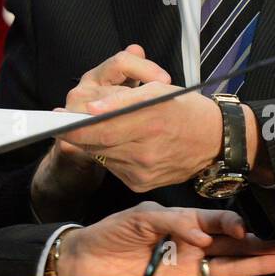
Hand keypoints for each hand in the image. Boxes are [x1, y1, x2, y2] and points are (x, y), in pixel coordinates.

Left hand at [57, 202, 274, 275]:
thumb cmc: (110, 232)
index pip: (217, 219)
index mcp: (182, 219)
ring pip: (230, 263)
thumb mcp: (139, 217)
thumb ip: (172, 222)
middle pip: (232, 241)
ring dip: (258, 261)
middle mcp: (190, 241)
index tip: (246, 230)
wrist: (87, 261)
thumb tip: (201, 233)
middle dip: (261, 241)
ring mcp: (189, 264)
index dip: (234, 223)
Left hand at [60, 79, 223, 192]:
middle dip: (79, 130)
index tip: (58, 117)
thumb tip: (90, 109)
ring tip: (98, 126)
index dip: (75, 124)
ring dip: (94, 141)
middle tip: (67, 117)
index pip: (99, 127)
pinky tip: (119, 142)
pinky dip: (109, 153)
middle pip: (96, 142)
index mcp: (150, 122)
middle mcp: (144, 152)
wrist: (217, 143)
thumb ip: (121, 98)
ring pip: (100, 155)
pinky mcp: (139, 185)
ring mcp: (141, 173)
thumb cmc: (187, 110)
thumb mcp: (159, 90)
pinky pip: (112, 165)